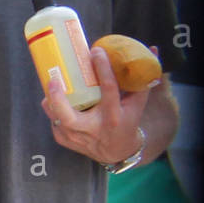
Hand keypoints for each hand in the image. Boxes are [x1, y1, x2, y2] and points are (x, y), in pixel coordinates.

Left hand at [43, 46, 155, 164]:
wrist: (117, 152)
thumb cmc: (127, 121)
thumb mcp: (137, 103)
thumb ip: (142, 78)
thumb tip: (152, 50)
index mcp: (114, 117)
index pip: (108, 90)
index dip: (102, 69)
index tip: (96, 51)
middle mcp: (93, 129)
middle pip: (69, 117)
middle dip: (58, 98)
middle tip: (53, 78)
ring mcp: (76, 137)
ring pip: (56, 118)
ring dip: (51, 100)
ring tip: (51, 82)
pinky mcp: (65, 140)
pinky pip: (53, 122)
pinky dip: (52, 108)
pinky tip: (53, 97)